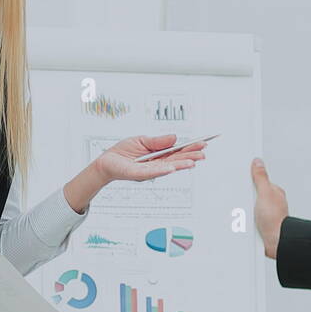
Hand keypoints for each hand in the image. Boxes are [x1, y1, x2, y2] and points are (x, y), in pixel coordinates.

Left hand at [90, 134, 205, 184]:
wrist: (106, 161)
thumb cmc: (123, 152)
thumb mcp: (142, 141)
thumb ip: (158, 141)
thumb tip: (174, 137)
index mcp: (158, 156)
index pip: (177, 152)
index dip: (190, 148)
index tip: (203, 143)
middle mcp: (156, 165)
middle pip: (176, 161)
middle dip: (190, 157)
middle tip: (204, 153)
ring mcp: (148, 171)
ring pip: (167, 167)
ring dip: (181, 165)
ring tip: (194, 162)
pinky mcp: (138, 174)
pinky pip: (152, 172)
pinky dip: (162, 170)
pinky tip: (172, 168)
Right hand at [250, 157, 287, 258]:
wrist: (275, 242)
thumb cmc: (274, 220)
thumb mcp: (265, 193)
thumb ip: (261, 178)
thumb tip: (258, 162)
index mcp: (273, 192)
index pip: (257, 180)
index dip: (248, 179)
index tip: (239, 177)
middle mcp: (269, 202)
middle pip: (250, 194)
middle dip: (244, 197)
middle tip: (241, 200)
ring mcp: (264, 214)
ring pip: (247, 207)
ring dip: (243, 210)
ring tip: (242, 213)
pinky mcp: (258, 224)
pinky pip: (246, 219)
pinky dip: (243, 220)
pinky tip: (242, 222)